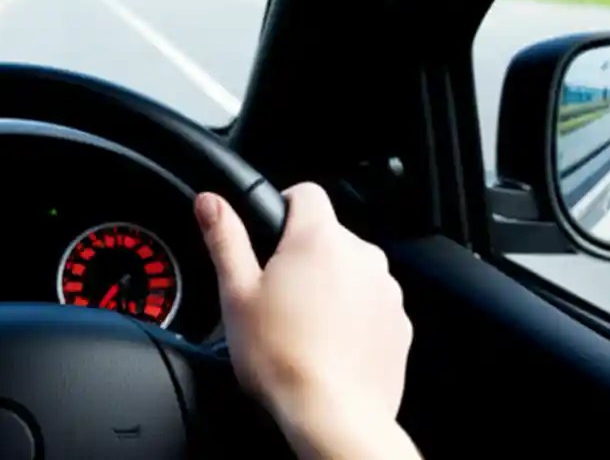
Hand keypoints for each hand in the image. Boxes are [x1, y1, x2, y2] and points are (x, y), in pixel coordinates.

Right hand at [194, 183, 418, 459]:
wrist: (332, 416)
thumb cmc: (281, 358)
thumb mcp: (236, 293)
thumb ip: (225, 238)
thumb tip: (210, 201)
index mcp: (319, 239)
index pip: (306, 193)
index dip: (282, 208)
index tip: (269, 237)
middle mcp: (362, 256)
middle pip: (327, 236)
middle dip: (302, 256)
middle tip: (274, 295)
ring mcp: (386, 290)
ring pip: (350, 271)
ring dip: (329, 286)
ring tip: (300, 326)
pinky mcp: (399, 323)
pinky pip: (370, 304)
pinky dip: (351, 316)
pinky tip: (326, 344)